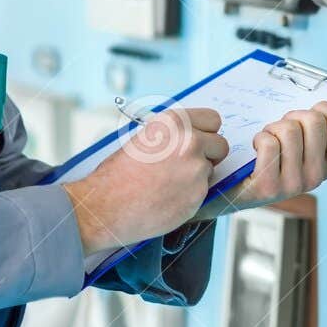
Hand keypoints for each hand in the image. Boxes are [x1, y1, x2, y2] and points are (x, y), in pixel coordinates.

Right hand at [63, 107, 229, 255]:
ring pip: (212, 170)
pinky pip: (204, 191)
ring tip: (169, 184)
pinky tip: (169, 198)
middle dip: (209, 155)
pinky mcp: (198, 193)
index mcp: (173, 122)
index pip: (212, 119)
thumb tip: (192, 136)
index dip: (206, 132)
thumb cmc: (117, 175)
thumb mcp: (144, 139)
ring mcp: (196, 167)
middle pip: (221, 144)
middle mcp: (188, 140)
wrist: (106, 206)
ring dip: (198, 177)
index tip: (201, 140)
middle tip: (188, 165)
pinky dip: (191, 196)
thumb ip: (172, 136)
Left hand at [193, 101, 326, 220]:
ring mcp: (294, 184)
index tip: (307, 115)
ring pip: (288, 130)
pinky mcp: (268, 187)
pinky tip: (255, 152)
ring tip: (267, 142)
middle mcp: (317, 177)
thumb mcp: (310, 145)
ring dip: (271, 128)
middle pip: (313, 121)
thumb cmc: (273, 159)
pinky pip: (269, 143)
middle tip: (281, 130)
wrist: (233, 187)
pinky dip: (258, 139)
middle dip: (292, 116)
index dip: (324, 109)